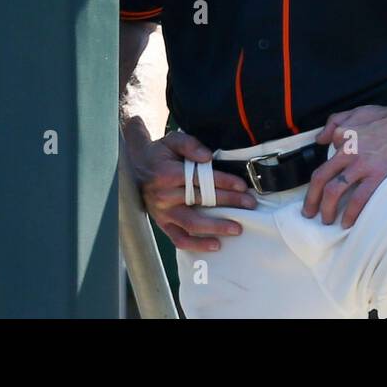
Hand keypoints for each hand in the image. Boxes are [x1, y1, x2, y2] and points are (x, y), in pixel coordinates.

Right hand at [126, 130, 256, 251]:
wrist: (136, 167)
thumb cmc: (159, 154)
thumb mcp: (172, 141)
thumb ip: (190, 145)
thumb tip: (208, 157)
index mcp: (168, 174)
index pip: (202, 180)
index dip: (224, 183)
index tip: (242, 187)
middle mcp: (164, 196)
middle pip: (202, 201)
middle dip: (229, 203)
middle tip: (250, 205)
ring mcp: (163, 213)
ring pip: (192, 224)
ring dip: (216, 228)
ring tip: (237, 229)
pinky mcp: (162, 224)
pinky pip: (179, 239)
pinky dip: (197, 245)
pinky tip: (215, 245)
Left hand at [301, 104, 386, 228]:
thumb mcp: (358, 112)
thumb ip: (335, 121)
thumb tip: (320, 138)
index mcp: (342, 136)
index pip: (322, 160)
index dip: (318, 179)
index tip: (317, 191)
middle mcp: (348, 152)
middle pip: (320, 179)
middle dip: (311, 200)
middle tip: (308, 213)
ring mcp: (362, 165)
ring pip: (334, 191)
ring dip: (327, 209)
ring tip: (326, 220)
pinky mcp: (378, 176)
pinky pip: (359, 199)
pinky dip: (350, 214)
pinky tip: (347, 222)